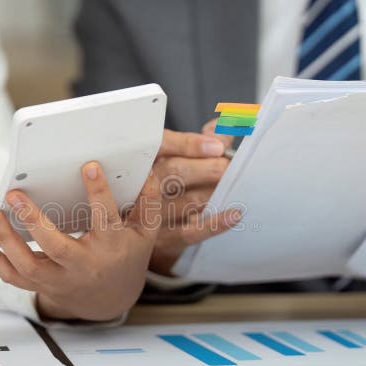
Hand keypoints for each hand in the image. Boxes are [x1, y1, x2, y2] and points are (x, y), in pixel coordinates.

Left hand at [0, 162, 160, 321]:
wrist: (110, 298)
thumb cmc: (126, 256)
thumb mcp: (145, 233)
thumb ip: (147, 203)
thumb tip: (147, 171)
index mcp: (110, 247)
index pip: (105, 219)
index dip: (98, 192)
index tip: (89, 166)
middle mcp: (82, 265)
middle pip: (55, 246)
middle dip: (33, 220)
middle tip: (15, 194)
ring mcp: (58, 278)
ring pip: (25, 264)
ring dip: (4, 238)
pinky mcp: (39, 284)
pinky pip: (10, 275)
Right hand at [149, 124, 240, 274]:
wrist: (132, 233)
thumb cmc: (157, 185)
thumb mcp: (170, 157)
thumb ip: (198, 140)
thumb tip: (222, 126)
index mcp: (142, 158)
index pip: (161, 145)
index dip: (190, 144)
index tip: (217, 145)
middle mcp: (142, 185)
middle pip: (174, 172)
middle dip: (208, 167)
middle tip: (228, 166)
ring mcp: (151, 215)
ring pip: (190, 200)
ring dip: (216, 191)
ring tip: (234, 183)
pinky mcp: (164, 240)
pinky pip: (193, 231)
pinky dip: (217, 222)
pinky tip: (234, 213)